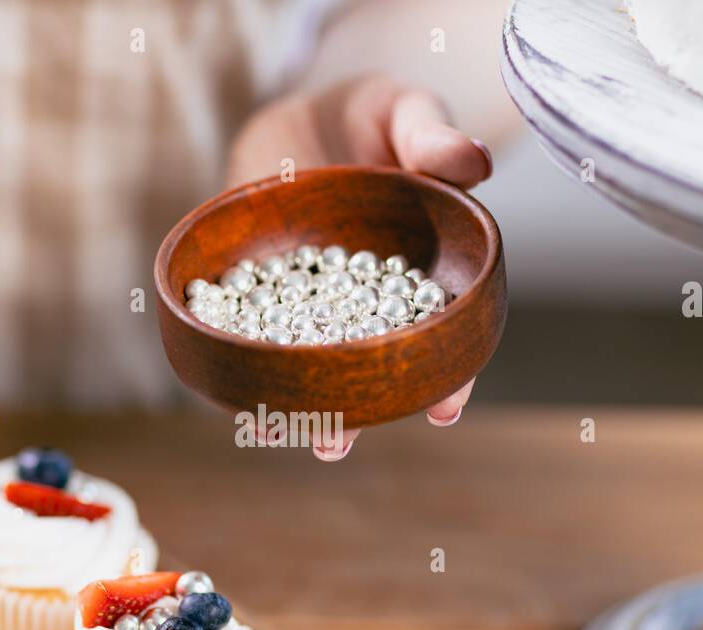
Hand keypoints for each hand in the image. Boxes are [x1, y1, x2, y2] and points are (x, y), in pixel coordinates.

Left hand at [227, 75, 490, 460]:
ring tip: (278, 434)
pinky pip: (254, 333)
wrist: (303, 121)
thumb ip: (433, 137)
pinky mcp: (264, 294)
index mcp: (422, 278)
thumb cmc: (373, 119)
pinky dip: (244, 361)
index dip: (451, 375)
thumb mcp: (407, 113)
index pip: (441, 336)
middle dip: (358, 414)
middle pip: (371, 371)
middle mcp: (369, 306)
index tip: (446, 407)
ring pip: (310, 368)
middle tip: (339, 444)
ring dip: (293, 406)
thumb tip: (472, 161)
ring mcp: (314, 307)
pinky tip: (230, 394)